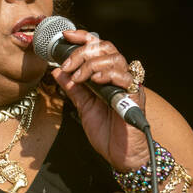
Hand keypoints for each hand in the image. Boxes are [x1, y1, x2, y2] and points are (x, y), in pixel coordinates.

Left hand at [50, 30, 150, 172]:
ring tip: (78, 77)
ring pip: (115, 58)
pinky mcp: (135, 97)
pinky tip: (96, 80)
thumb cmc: (106, 132)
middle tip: (67, 65)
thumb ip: (73, 88)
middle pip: (106, 48)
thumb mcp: (83, 107)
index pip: (98, 48)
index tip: (65, 36)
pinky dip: (108, 74)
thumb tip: (57, 71)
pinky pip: (125, 77)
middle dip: (83, 52)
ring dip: (92, 64)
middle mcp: (119, 77)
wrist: (120, 156)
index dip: (84, 38)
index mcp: (107, 76)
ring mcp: (128, 86)